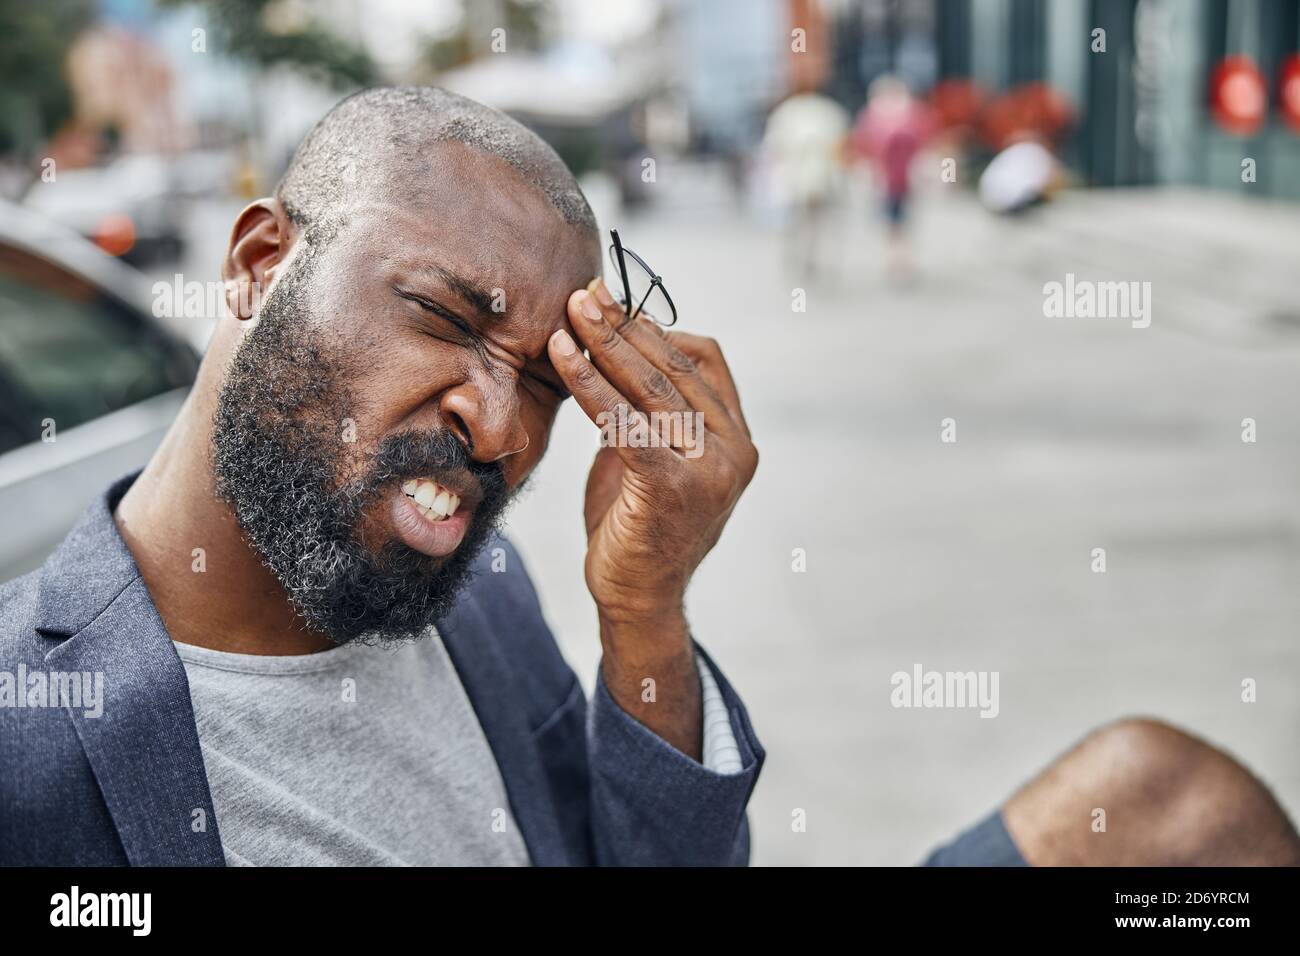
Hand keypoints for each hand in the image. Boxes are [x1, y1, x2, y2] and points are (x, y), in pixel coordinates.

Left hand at [547, 279, 756, 754]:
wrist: (638, 597)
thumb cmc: (640, 524)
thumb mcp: (656, 455)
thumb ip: (653, 409)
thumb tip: (623, 345)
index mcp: (738, 438)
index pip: (705, 358)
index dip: (657, 325)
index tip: (614, 301)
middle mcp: (734, 451)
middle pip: (675, 366)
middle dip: (624, 325)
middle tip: (585, 292)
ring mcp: (709, 470)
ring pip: (650, 387)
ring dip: (604, 342)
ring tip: (572, 311)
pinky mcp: (671, 486)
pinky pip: (623, 420)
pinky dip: (588, 382)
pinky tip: (562, 355)